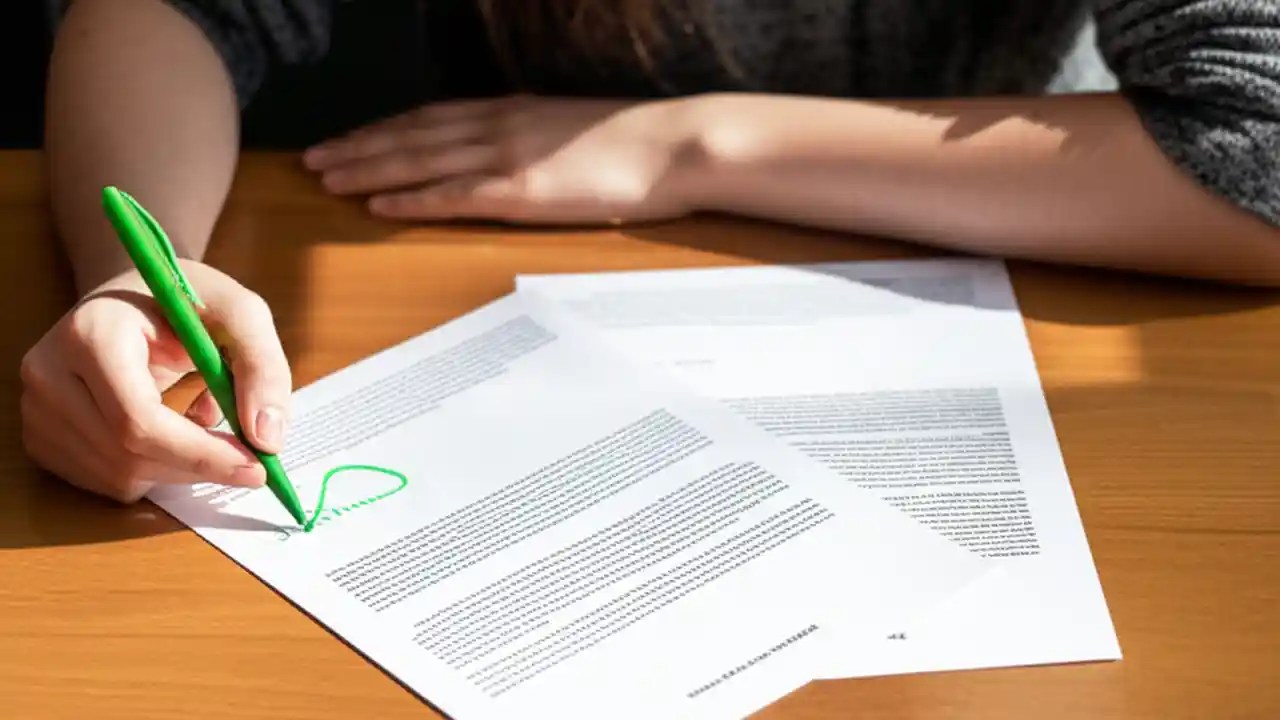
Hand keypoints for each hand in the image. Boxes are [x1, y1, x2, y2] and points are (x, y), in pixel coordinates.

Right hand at [19, 264, 291, 502]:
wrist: (133, 297)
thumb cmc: (186, 301)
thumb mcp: (239, 312)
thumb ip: (262, 367)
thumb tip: (268, 439)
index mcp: (92, 332)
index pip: (138, 418)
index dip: (200, 452)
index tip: (257, 466)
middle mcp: (49, 371)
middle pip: (128, 453)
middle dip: (199, 465)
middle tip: (252, 464)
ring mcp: (37, 408)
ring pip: (119, 475)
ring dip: (180, 469)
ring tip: (202, 425)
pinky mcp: (41, 436)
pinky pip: (106, 481)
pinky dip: (153, 471)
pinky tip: (170, 434)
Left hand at [303, 95, 705, 224]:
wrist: (674, 147)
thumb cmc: (635, 146)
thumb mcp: (572, 132)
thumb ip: (534, 140)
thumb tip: (512, 155)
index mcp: (511, 112)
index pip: (431, 119)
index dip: (383, 130)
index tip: (346, 139)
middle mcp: (498, 126)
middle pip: (412, 135)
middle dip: (358, 147)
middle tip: (312, 160)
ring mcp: (507, 156)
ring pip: (420, 160)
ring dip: (369, 169)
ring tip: (327, 179)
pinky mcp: (522, 190)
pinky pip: (453, 195)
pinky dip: (411, 200)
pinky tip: (379, 206)